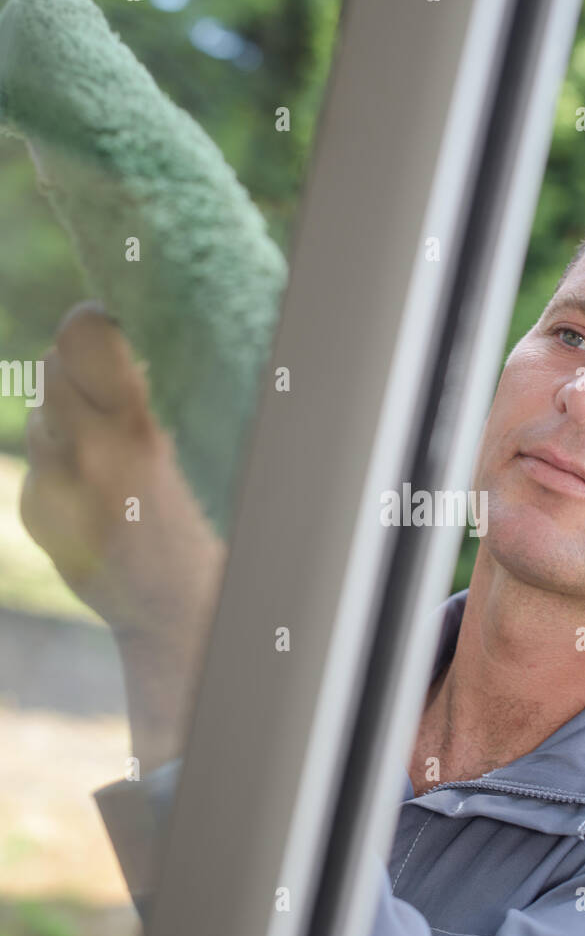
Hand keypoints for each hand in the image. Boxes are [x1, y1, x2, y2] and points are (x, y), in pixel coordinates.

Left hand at [20, 301, 226, 770]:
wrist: (176, 614)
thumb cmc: (199, 527)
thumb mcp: (183, 455)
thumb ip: (136, 402)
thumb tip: (110, 342)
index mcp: (135, 434)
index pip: (83, 334)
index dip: (93, 321)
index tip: (110, 324)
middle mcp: (84, 456)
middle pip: (52, 366)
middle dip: (76, 369)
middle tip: (111, 388)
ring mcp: (51, 487)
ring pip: (40, 412)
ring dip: (65, 416)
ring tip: (107, 446)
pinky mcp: (34, 512)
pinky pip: (38, 460)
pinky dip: (60, 463)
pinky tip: (96, 492)